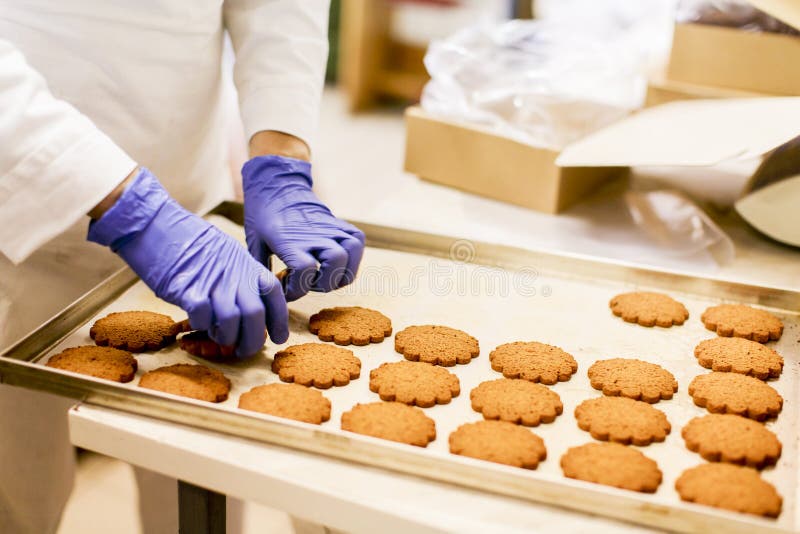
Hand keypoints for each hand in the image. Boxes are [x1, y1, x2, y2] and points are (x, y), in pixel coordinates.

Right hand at [87, 168, 288, 356]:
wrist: (153, 224)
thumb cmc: (186, 238)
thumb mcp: (224, 250)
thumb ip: (238, 274)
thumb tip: (247, 305)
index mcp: (244, 263)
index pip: (273, 293)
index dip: (279, 319)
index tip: (278, 337)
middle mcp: (233, 273)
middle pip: (255, 314)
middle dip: (252, 340)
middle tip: (244, 349)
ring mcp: (211, 281)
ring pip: (231, 322)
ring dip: (226, 337)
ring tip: (218, 336)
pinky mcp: (187, 289)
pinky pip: (202, 318)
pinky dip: (201, 326)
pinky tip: (196, 322)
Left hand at [242, 155, 364, 301]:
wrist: (278, 186)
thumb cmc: (263, 217)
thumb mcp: (254, 244)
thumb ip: (261, 272)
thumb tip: (268, 297)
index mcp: (289, 240)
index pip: (305, 271)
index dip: (296, 289)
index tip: (287, 289)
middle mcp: (314, 234)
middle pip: (334, 265)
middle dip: (322, 283)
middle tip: (307, 280)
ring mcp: (330, 228)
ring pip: (350, 257)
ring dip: (339, 274)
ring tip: (323, 275)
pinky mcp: (341, 224)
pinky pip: (357, 243)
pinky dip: (352, 258)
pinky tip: (336, 262)